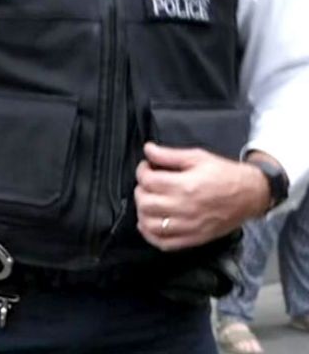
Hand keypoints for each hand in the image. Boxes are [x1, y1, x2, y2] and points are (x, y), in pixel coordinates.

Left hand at [134, 142, 270, 250]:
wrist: (251, 195)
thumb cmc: (226, 175)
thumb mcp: (198, 157)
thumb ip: (170, 155)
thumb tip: (148, 150)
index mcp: (185, 186)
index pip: (148, 180)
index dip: (142, 170)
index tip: (147, 167)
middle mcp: (184, 208)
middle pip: (145, 202)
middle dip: (141, 190)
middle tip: (148, 184)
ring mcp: (188, 226)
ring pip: (149, 224)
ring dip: (142, 212)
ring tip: (148, 202)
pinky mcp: (193, 238)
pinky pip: (163, 243)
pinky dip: (150, 235)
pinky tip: (150, 223)